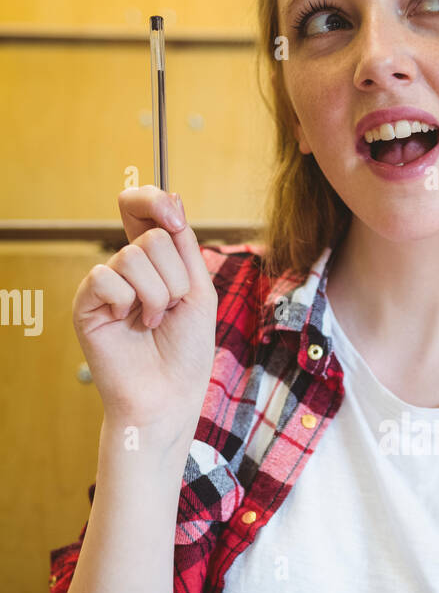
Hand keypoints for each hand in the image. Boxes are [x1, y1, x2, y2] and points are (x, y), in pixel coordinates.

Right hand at [71, 185, 217, 439]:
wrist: (170, 395)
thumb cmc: (186, 351)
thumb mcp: (198, 289)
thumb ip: (184, 245)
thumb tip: (171, 198)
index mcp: (154, 261)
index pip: (140, 209)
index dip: (152, 201)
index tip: (175, 216)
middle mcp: (126, 268)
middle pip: (152, 237)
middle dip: (175, 277)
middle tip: (170, 310)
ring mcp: (105, 284)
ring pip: (134, 257)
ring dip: (158, 295)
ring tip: (153, 322)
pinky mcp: (86, 303)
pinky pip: (107, 278)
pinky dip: (129, 303)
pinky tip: (130, 325)